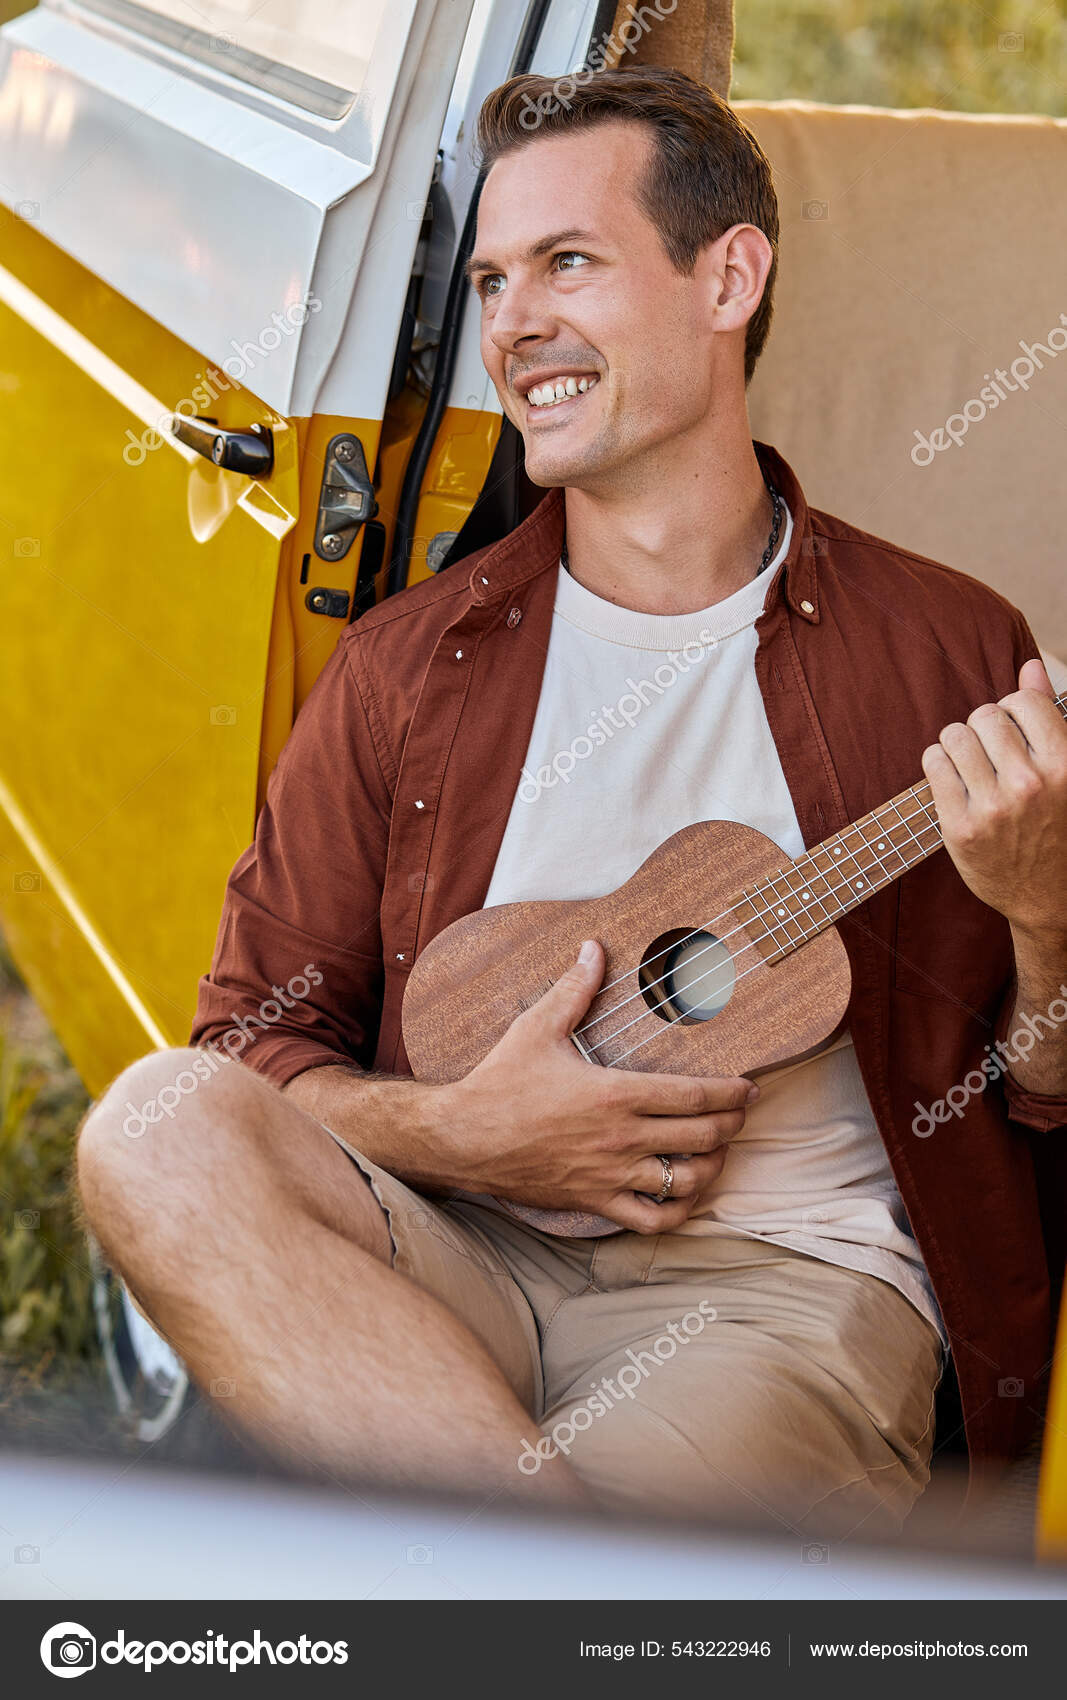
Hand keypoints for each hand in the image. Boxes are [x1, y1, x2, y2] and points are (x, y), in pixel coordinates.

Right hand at [440, 939, 757, 1232]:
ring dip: (713, 1166)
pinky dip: (678, 1211)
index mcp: (614, 1094)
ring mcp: (610, 1176)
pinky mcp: (596, 1202)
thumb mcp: (537, 1027)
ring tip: (719, 1151)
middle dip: (732, 1124)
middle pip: (702, 1137)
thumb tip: (593, 948)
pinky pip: (652, 1221)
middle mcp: (620, 1139)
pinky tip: (684, 1193)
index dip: (730, 1093)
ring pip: (685, 1182)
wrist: (463, 1138)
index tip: (748, 1087)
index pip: (694, 1096)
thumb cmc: (500, 1081)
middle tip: (741, 1113)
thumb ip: (574, 989)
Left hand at [920, 658, 1066, 935]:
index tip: (1017, 734)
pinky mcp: (960, 828)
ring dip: (960, 743)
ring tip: (972, 764)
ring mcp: (993, 808)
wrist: (1050, 898)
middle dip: (986, 727)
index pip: (1023, 700)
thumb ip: (1050, 715)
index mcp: (1065, 765)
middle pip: (985, 715)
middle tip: (993, 754)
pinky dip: (939, 763)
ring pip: (955, 735)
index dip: (1016, 712)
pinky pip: (934, 762)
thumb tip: (1029, 666)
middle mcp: (1030, 784)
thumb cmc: (1060, 825)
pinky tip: (954, 778)